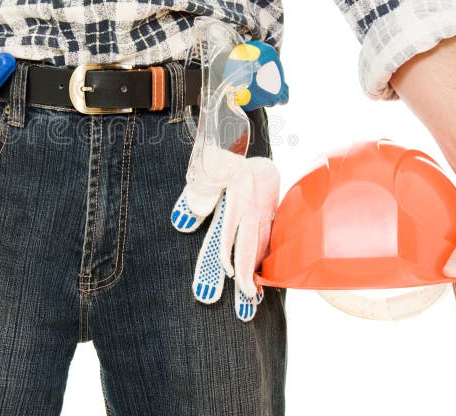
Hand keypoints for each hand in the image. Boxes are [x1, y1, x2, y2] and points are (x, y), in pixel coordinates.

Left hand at [171, 156, 279, 321]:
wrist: (262, 160)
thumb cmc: (229, 163)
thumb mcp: (209, 167)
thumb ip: (199, 191)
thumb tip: (184, 221)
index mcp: (238, 196)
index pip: (232, 228)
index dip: (229, 251)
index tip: (229, 273)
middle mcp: (253, 208)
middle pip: (251, 242)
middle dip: (248, 270)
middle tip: (245, 295)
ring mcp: (264, 215)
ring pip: (262, 245)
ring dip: (256, 270)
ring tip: (251, 295)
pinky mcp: (271, 220)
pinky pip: (269, 243)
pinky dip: (264, 261)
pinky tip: (260, 278)